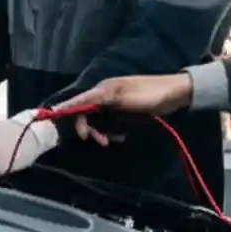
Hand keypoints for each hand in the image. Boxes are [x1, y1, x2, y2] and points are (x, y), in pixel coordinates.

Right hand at [54, 73, 193, 145]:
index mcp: (102, 90)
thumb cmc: (148, 95)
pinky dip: (112, 132)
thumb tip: (74, 103)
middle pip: (86, 114)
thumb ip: (98, 101)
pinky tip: (121, 137)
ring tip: (112, 141)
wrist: (174, 95)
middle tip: (98, 142)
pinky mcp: (124, 113)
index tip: (56, 124)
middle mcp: (105, 96)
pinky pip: (110, 125)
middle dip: (88, 129)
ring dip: (101, 133)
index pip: (78, 101)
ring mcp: (115, 105)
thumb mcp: (122, 98)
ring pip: (98, 122)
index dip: (66, 112)